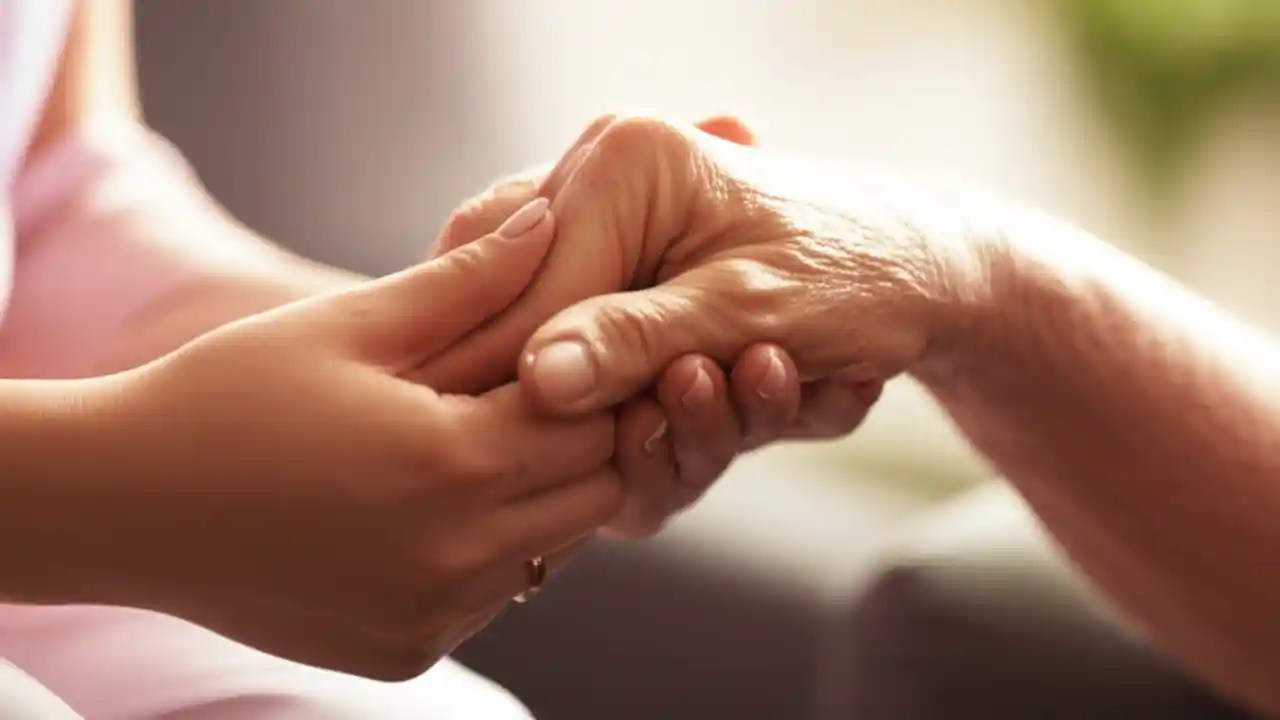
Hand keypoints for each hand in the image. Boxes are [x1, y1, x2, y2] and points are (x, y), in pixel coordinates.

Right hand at [38, 200, 617, 679]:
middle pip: (592, 492)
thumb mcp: (349, 325)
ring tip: (474, 445)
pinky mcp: (408, 653)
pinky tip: (428, 506)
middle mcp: (456, 556)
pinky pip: (493, 596)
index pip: (592, 419)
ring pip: (551, 550)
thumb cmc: (229, 398)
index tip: (558, 346)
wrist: (125, 506)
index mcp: (452, 464)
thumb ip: (466, 278)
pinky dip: (487, 552)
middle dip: (576, 440)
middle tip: (523, 395)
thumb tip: (548, 219)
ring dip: (537, 498)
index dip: (587, 376)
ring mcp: (434, 616)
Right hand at [415, 117, 882, 536]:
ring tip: (775, 373)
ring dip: (662, 399)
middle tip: (684, 414)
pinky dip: (680, 394)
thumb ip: (636, 342)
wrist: (925, 268)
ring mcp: (619, 234)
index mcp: (624, 163)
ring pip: (573, 344)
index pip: (529, 289)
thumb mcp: (749, 311)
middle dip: (602, 392)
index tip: (533, 453)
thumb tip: (540, 378)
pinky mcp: (634, 277)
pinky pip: (611, 351)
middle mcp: (608, 186)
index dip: (527, 378)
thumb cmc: (858, 272)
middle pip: (535, 313)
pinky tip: (783, 377)